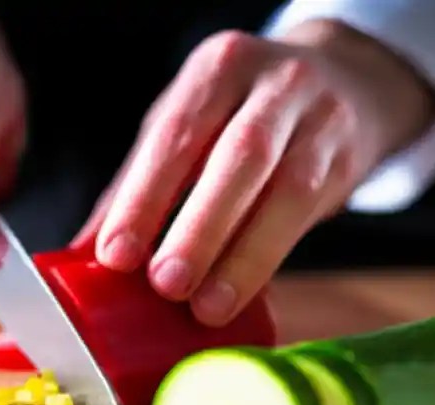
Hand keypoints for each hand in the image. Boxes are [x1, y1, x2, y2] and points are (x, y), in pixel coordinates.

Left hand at [76, 22, 434, 326]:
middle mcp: (276, 85)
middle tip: (167, 284)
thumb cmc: (251, 109)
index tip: (117, 255)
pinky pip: (310, 214)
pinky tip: (247, 291)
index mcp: (220, 67)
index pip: (177, 132)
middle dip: (200, 226)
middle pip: (241, 156)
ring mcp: (322, 121)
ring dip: (246, 255)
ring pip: (288, 190)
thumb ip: (144, 179)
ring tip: (209, 306)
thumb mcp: (196, 119)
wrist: (350, 81)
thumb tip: (84, 255)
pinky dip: (272, 257)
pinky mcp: (350, 161)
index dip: (145, 195)